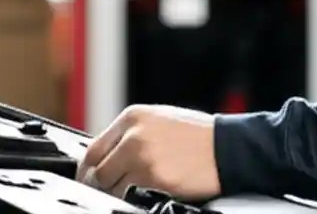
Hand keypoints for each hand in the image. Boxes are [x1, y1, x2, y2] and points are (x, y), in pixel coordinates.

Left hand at [76, 104, 220, 201]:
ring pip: (111, 186)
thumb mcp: (160, 120)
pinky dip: (133, 198)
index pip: (94, 148)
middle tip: (110, 190)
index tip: (90, 178)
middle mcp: (133, 136)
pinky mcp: (154, 180)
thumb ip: (132, 133)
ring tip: (133, 190)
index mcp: (132, 117)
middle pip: (99, 170)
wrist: (228, 147)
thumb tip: (110, 154)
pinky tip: (146, 193)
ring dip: (117, 192)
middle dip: (102, 183)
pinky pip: (130, 196)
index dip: (89, 169)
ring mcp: (142, 159)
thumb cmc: (199, 135)